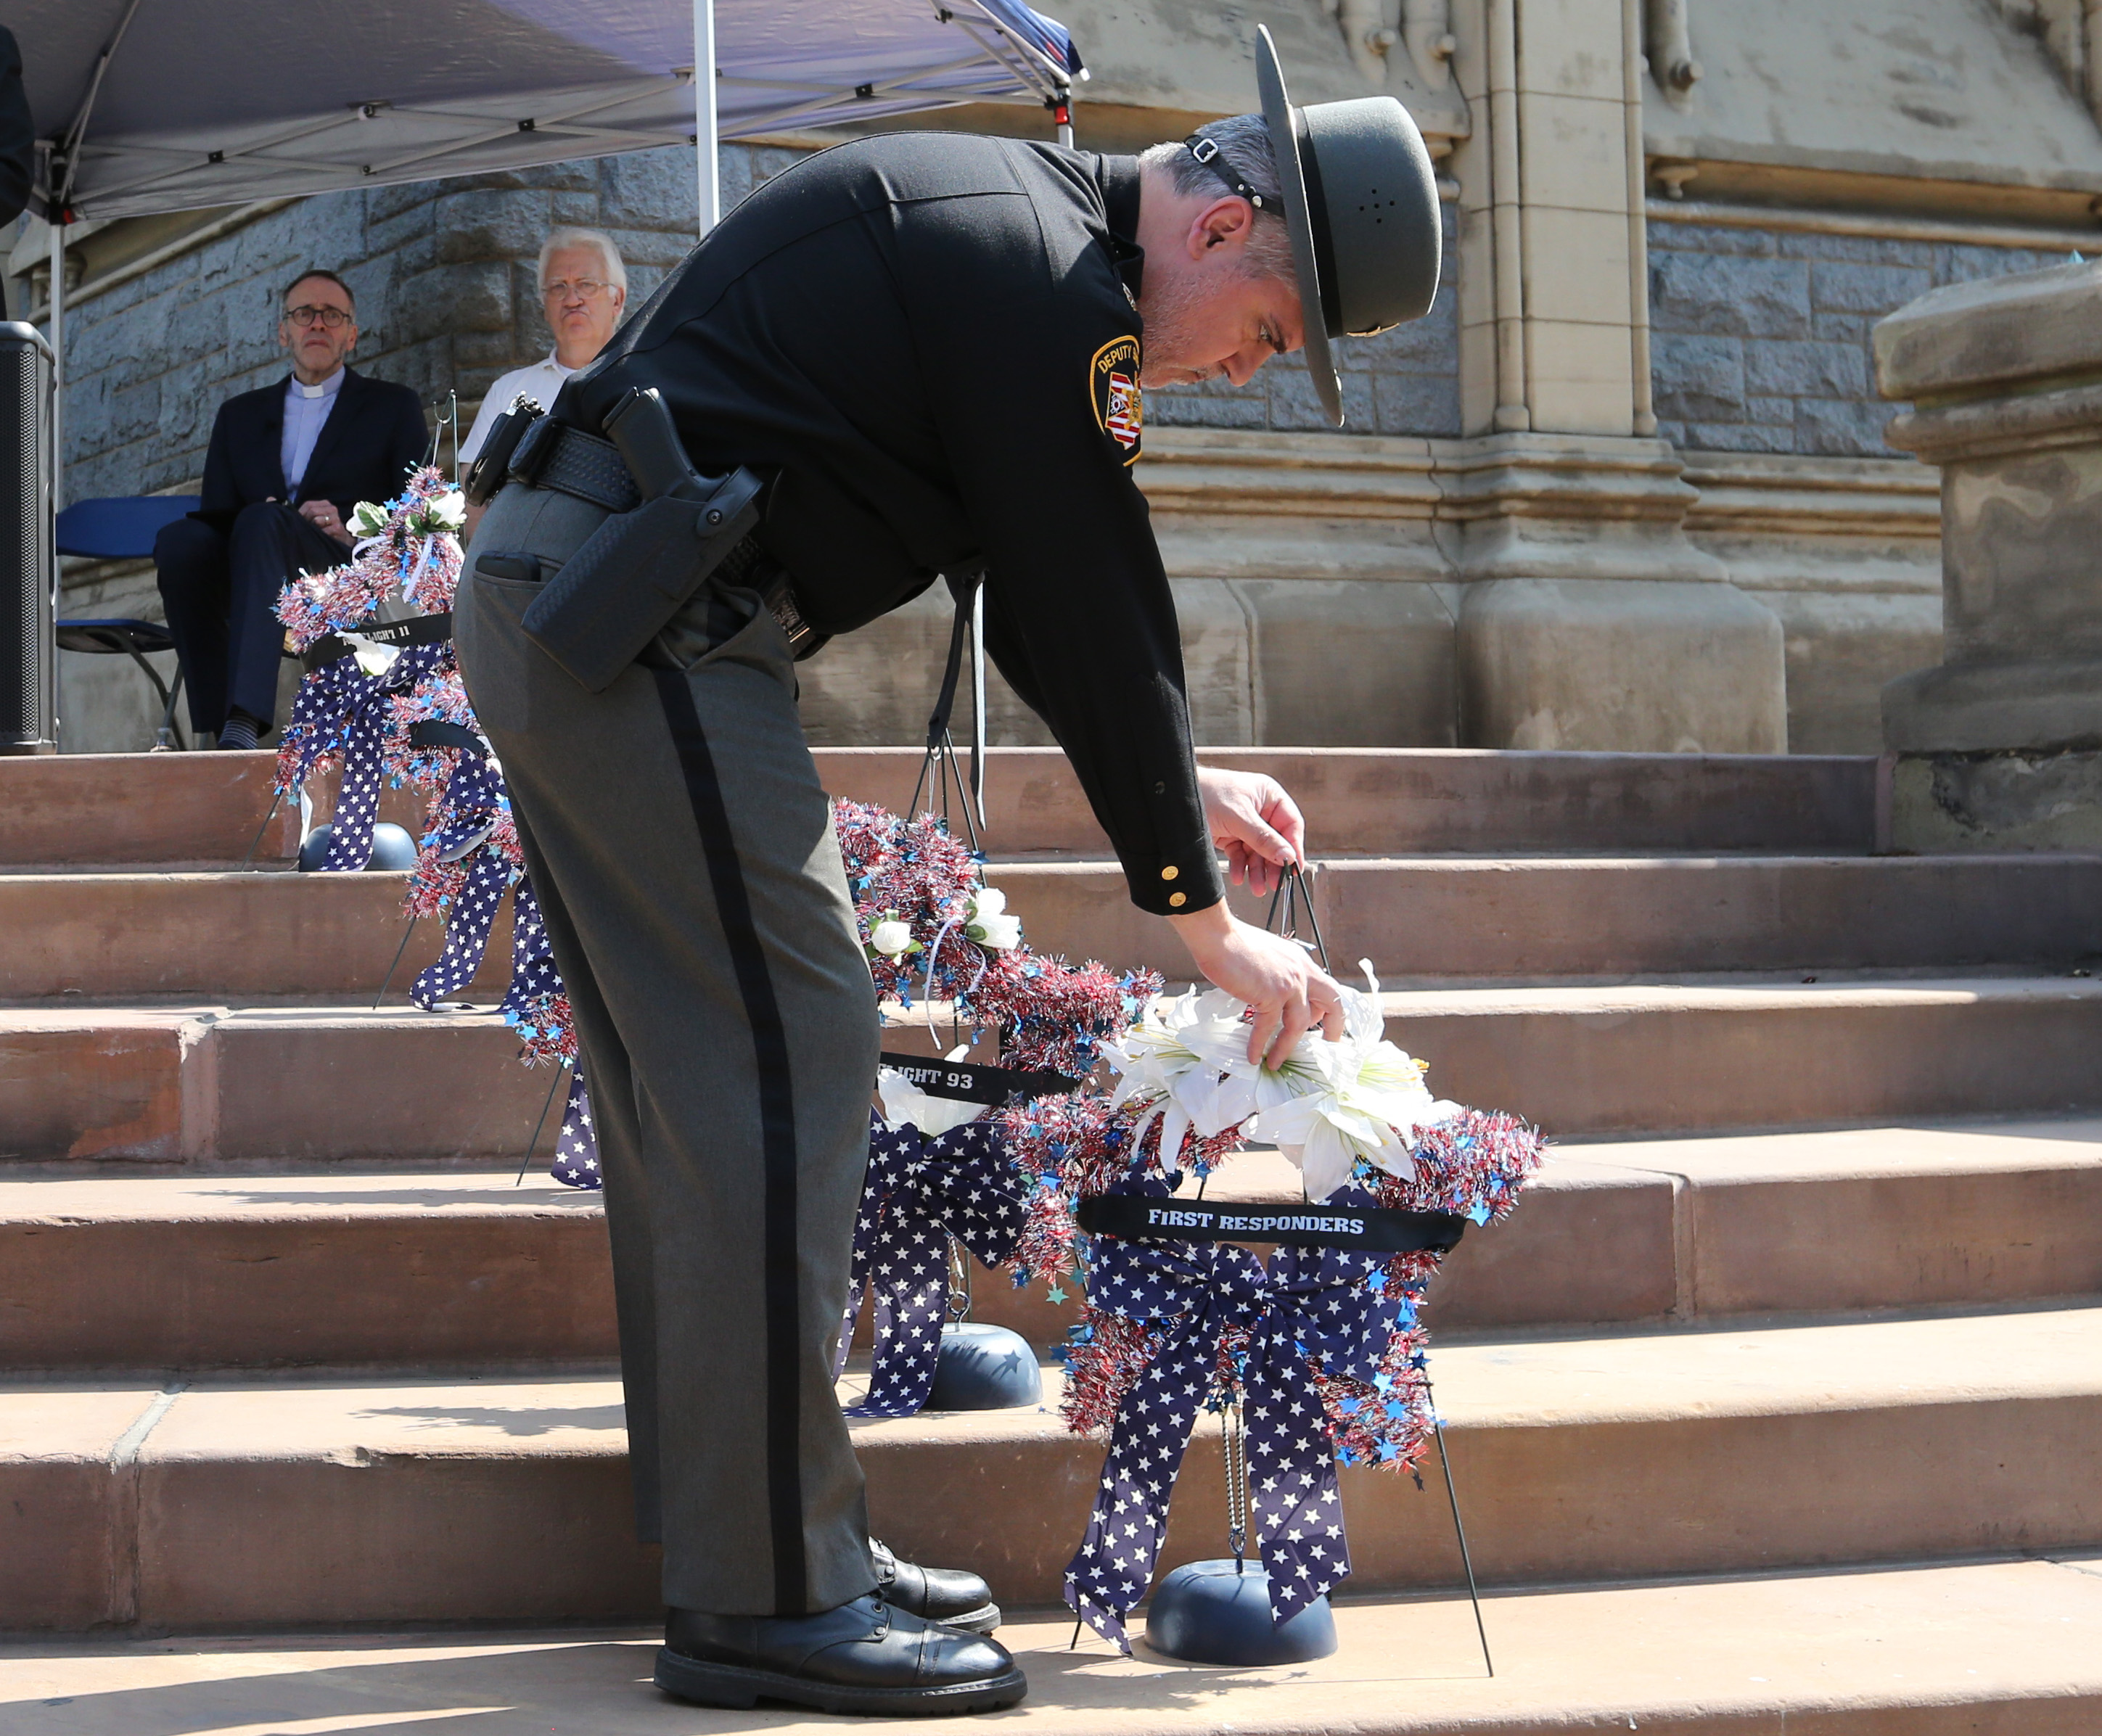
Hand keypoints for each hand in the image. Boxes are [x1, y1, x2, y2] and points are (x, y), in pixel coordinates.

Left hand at [298, 499, 352, 545]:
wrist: (342, 541)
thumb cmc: (325, 530)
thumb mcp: (315, 519)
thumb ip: (305, 514)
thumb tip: (292, 515)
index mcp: (325, 504)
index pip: (308, 505)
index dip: (302, 514)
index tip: (304, 523)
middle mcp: (332, 508)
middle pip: (312, 511)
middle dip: (308, 521)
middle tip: (311, 529)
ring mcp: (336, 518)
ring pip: (317, 520)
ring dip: (314, 529)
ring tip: (319, 533)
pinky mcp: (338, 528)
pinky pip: (323, 530)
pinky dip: (321, 535)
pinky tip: (324, 537)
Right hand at [1167, 899, 1343, 1067]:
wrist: (1218, 935)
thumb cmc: (1233, 943)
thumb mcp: (1268, 955)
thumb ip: (1276, 972)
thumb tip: (1270, 992)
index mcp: (1301, 961)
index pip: (1326, 988)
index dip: (1325, 1009)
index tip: (1320, 1025)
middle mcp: (1301, 972)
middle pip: (1332, 1004)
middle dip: (1333, 1028)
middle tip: (1323, 1047)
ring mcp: (1289, 984)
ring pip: (1299, 1024)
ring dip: (1286, 1047)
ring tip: (1275, 1062)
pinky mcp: (1270, 994)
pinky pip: (1268, 1028)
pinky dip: (1259, 1044)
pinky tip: (1253, 1056)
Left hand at [1197, 766, 1305, 899]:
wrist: (1172, 797)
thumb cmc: (1208, 794)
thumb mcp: (1238, 818)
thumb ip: (1264, 838)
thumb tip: (1288, 857)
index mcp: (1269, 796)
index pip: (1290, 825)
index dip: (1294, 847)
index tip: (1294, 869)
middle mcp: (1260, 810)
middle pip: (1275, 842)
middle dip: (1273, 864)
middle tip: (1274, 885)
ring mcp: (1244, 823)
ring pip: (1258, 852)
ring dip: (1257, 871)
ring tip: (1256, 889)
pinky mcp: (1229, 834)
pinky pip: (1240, 854)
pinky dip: (1240, 866)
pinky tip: (1238, 878)